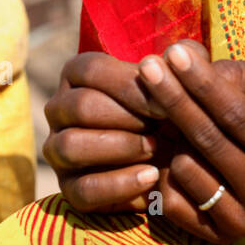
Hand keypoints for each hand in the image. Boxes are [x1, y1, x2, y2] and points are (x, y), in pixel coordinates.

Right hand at [43, 51, 174, 212]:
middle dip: (128, 117)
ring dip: (120, 147)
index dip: (131, 86)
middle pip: (81, 107)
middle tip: (162, 125)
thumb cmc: (175, 109)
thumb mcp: (185, 79)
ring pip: (71, 146)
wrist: (178, 157)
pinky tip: (152, 176)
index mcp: (78, 74)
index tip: (165, 103)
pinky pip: (82, 189)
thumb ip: (185, 59)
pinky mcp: (69, 189)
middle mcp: (60, 109)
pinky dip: (119, 184)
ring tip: (156, 147)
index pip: (91, 70)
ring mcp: (58, 150)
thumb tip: (173, 55)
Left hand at [137, 41, 244, 244]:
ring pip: (184, 169)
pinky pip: (172, 200)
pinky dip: (165, 170)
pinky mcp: (221, 236)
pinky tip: (175, 150)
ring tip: (177, 119)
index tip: (173, 53)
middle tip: (147, 66)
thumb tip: (185, 64)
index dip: (201, 83)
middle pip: (206, 141)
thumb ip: (238, 74)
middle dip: (172, 99)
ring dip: (171, 136)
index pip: (235, 115)